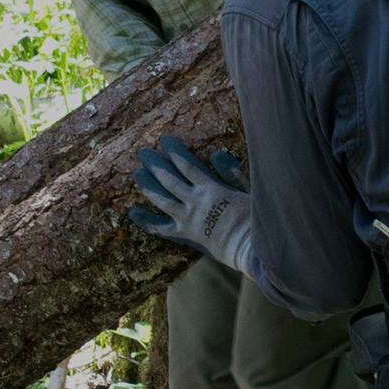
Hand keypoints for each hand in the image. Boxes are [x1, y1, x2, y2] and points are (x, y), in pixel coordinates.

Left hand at [127, 134, 255, 273]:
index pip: (186, 165)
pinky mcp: (185, 235)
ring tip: (136, 174)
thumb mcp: (247, 190)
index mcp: (210, 188)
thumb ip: (231, 172)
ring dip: (148, 185)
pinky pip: (161, 228)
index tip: (164, 140)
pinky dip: (146, 220)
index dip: (174, 151)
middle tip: (142, 153)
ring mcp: (187, 218)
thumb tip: (216, 153)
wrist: (251, 248)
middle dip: (155, 164)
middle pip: (169, 178)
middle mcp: (194, 201)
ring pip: (161, 199)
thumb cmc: (255, 218)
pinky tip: (133, 212)